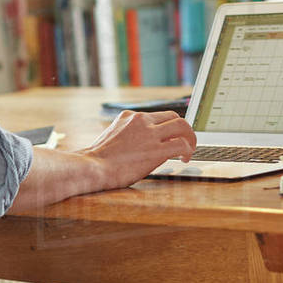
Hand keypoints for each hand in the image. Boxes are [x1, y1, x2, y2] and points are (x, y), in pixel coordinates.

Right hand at [79, 110, 196, 190]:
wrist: (93, 167)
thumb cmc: (98, 159)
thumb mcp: (113, 136)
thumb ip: (129, 134)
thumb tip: (140, 144)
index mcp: (130, 116)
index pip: (157, 116)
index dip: (167, 127)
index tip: (171, 137)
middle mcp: (141, 120)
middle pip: (174, 117)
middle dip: (183, 130)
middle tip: (185, 142)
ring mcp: (150, 134)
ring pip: (182, 126)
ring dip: (190, 138)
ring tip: (189, 150)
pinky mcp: (156, 150)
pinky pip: (181, 144)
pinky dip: (188, 150)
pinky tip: (184, 159)